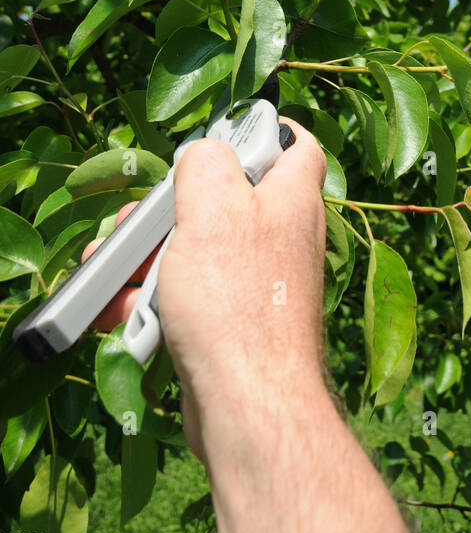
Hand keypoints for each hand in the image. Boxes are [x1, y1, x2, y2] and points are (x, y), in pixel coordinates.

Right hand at [85, 116, 327, 459]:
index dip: (267, 130)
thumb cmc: (235, 299)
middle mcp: (282, 238)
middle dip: (168, 209)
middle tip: (136, 220)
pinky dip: (154, 303)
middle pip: (225, 201)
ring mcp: (260, 285)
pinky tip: (122, 313)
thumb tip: (206, 154)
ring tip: (111, 270)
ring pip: (197, 253)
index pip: (297, 146)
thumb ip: (207, 164)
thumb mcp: (212, 207)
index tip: (228, 132)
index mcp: (291, 199)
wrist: (246, 401)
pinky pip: (190, 299)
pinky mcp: (235, 325)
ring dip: (147, 259)